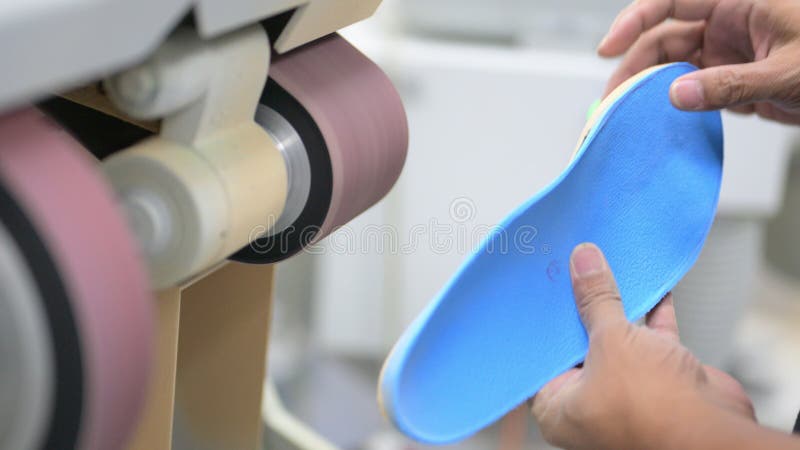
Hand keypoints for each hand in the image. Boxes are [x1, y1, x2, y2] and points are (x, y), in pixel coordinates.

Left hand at [531, 243, 756, 449]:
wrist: (716, 435)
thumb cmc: (652, 409)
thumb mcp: (612, 341)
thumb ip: (596, 300)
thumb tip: (583, 262)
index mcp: (559, 408)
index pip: (539, 359)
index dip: (542, 325)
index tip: (543, 290)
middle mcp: (590, 405)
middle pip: (578, 346)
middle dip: (580, 310)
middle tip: (572, 272)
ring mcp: (628, 395)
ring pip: (617, 343)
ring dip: (618, 310)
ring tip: (608, 270)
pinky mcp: (662, 386)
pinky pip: (651, 343)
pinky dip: (653, 316)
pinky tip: (653, 287)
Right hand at [598, 0, 799, 123]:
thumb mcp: (789, 71)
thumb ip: (732, 84)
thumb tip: (676, 96)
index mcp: (739, 1)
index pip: (672, 1)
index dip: (635, 20)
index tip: (608, 48)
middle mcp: (727, 24)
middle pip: (664, 39)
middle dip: (633, 67)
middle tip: (611, 100)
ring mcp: (728, 54)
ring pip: (672, 69)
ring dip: (648, 90)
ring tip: (625, 116)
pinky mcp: (732, 83)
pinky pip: (692, 92)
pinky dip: (672, 108)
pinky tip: (656, 123)